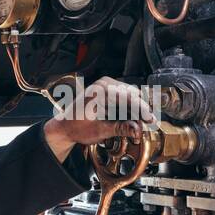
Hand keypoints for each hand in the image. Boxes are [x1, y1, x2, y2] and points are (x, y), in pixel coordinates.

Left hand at [42, 76, 156, 161]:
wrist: (64, 127)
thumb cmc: (75, 127)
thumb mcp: (99, 130)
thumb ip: (120, 128)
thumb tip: (137, 130)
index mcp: (101, 90)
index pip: (129, 97)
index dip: (142, 109)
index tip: (150, 120)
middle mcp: (105, 84)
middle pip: (133, 95)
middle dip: (141, 111)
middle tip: (146, 125)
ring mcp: (107, 86)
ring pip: (131, 96)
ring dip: (137, 110)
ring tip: (139, 125)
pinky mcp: (109, 92)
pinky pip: (125, 98)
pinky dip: (130, 109)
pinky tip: (132, 120)